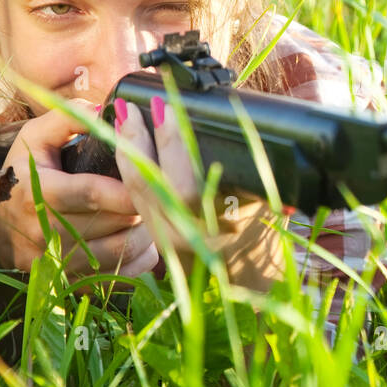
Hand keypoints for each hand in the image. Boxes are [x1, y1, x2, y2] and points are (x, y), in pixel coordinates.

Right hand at [0, 99, 159, 277]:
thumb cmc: (23, 175)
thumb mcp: (34, 138)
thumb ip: (67, 118)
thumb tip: (101, 107)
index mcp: (38, 192)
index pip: (90, 192)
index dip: (126, 186)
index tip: (153, 176)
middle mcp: (46, 232)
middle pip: (112, 222)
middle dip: (143, 206)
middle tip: (162, 191)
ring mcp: (58, 262)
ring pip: (121, 251)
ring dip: (147, 232)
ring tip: (156, 212)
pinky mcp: (71, 282)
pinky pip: (120, 275)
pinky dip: (141, 258)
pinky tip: (146, 238)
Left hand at [111, 96, 285, 289]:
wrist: (250, 282)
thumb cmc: (264, 240)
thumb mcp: (265, 203)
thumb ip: (248, 170)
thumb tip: (236, 120)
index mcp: (213, 230)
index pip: (183, 183)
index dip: (172, 143)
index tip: (165, 108)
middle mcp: (182, 237)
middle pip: (148, 182)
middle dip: (137, 138)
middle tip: (129, 105)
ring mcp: (164, 240)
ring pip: (134, 189)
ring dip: (126, 149)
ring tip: (121, 115)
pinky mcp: (154, 238)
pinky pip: (133, 198)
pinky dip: (127, 167)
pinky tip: (123, 144)